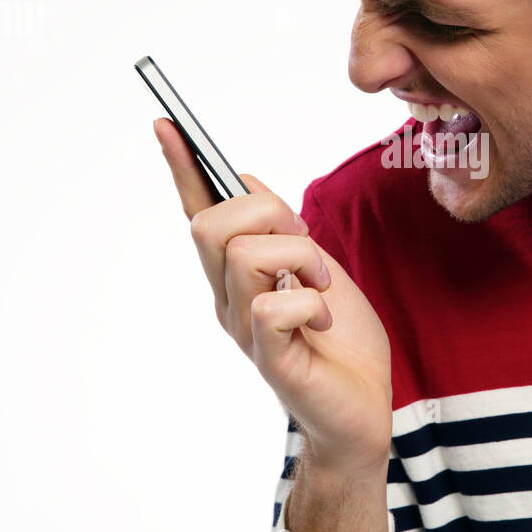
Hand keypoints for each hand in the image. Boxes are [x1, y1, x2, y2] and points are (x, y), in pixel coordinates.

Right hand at [152, 117, 391, 474]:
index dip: (183, 168)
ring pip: (246, 254)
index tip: (167, 123)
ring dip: (300, 259)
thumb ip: (281, 230)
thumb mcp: (317, 266)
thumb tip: (245, 179)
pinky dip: (308, 304)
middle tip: (306, 245)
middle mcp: (227, 299)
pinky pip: (271, 305)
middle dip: (267, 213)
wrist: (365, 408)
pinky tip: (319, 321)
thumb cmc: (342, 343)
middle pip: (213, 223)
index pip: (199, 212)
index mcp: (236, 275)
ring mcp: (243, 329)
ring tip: (321, 290)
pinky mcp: (268, 357)